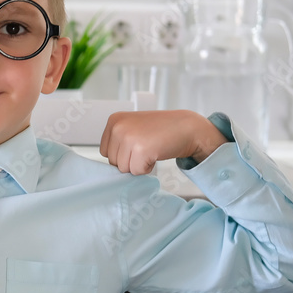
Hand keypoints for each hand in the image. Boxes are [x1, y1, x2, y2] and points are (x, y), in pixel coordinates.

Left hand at [99, 110, 227, 174]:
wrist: (187, 128)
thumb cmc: (162, 130)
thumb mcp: (132, 128)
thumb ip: (118, 142)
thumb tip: (108, 170)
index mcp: (114, 120)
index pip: (105, 151)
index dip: (122, 154)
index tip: (137, 144)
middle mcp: (118, 127)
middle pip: (113, 162)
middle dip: (130, 160)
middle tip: (147, 146)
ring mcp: (129, 138)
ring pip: (123, 169)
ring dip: (139, 164)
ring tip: (151, 149)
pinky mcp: (140, 150)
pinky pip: (136, 172)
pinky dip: (147, 168)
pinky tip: (156, 154)